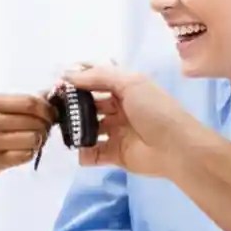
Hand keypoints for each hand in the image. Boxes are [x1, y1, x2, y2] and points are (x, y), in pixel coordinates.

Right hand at [0, 94, 54, 183]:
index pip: (32, 102)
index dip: (47, 109)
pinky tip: (21, 151)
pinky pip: (26, 155)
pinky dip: (29, 153)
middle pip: (37, 120)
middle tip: (42, 130)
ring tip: (31, 141)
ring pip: (35, 138)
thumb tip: (46, 95)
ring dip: (39, 141)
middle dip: (46, 126)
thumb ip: (14, 104)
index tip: (50, 114)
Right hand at [60, 64, 194, 176]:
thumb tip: (68, 75)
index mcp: (125, 89)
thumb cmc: (155, 110)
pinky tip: (78, 148)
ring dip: (75, 128)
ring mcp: (116, 133)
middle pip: (90, 104)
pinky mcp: (114, 154)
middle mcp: (119, 109)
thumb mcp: (130, 83)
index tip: (57, 81)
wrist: (176, 148)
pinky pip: (93, 153)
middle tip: (54, 106)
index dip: (78, 79)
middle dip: (72, 104)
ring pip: (88, 129)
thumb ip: (99, 76)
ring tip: (61, 127)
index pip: (97, 80)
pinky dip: (83, 153)